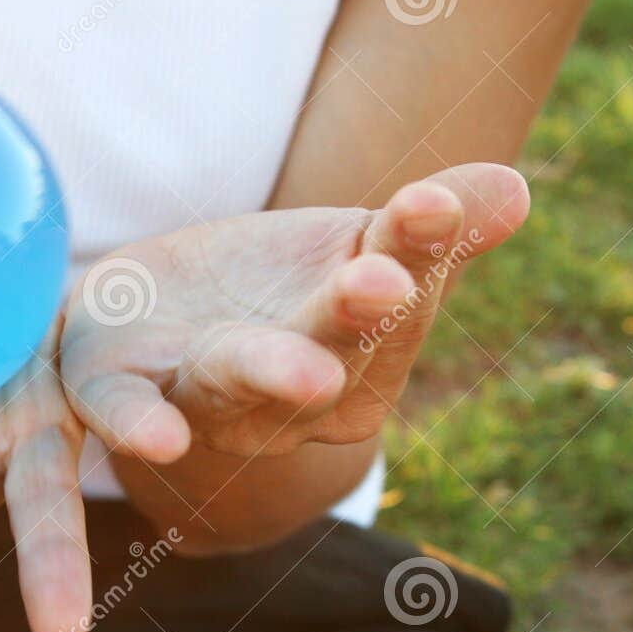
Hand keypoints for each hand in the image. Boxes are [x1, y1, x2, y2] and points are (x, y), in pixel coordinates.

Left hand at [59, 163, 530, 462]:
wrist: (161, 333)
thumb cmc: (281, 290)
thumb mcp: (357, 247)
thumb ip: (429, 229)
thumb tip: (515, 190)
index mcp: (361, 355)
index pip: (399, 296)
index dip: (419, 250)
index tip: (432, 204)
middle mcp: (288, 396)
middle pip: (331, 352)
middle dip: (356, 321)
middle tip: (382, 286)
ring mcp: (204, 396)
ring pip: (237, 384)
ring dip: (269, 374)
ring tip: (307, 372)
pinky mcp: (118, 386)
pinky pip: (128, 411)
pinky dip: (143, 425)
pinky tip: (156, 441)